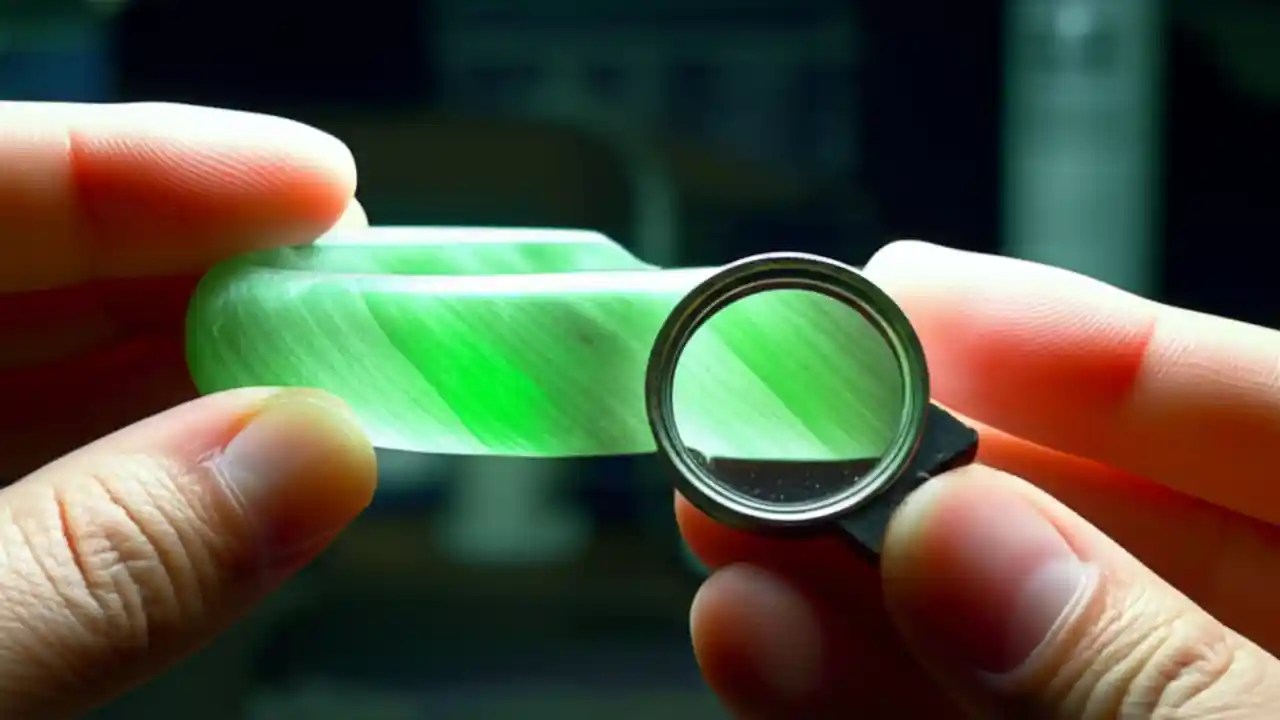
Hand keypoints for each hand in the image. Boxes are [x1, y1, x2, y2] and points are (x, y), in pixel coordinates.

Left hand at [0, 101, 375, 716]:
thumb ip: (86, 567)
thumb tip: (315, 456)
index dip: (158, 166)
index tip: (324, 187)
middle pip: (34, 272)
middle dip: (208, 279)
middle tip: (360, 299)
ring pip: (49, 377)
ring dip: (207, 382)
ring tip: (332, 380)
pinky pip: (50, 484)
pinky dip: (160, 480)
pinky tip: (245, 471)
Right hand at [679, 241, 1279, 717]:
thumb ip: (1156, 676)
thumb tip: (958, 535)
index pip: (1258, 416)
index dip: (1094, 347)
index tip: (921, 297)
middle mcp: (1276, 656)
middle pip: (1106, 520)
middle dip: (925, 464)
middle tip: (780, 413)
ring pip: (1003, 635)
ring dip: (851, 584)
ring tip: (727, 533)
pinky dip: (858, 696)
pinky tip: (770, 648)